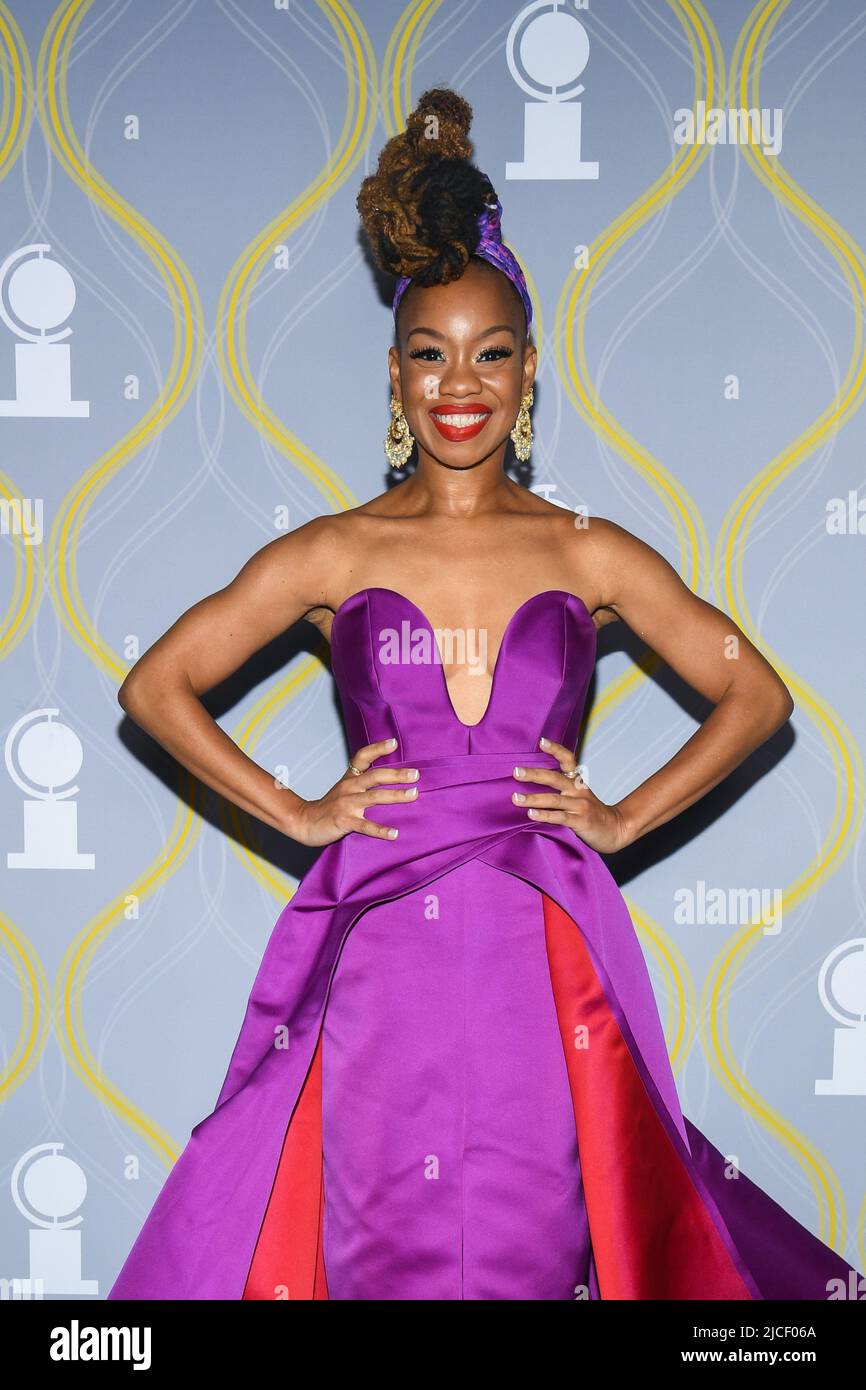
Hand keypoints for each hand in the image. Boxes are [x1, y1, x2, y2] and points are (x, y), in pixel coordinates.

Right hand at [289, 737, 418, 846]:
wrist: (304, 822)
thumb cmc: (330, 806)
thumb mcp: (345, 788)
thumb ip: (363, 781)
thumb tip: (392, 777)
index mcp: (350, 778)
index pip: (362, 757)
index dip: (377, 748)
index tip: (394, 743)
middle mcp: (349, 788)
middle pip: (375, 776)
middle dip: (396, 774)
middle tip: (415, 774)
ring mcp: (346, 804)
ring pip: (374, 797)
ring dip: (396, 795)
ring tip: (414, 794)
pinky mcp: (344, 821)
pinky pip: (365, 826)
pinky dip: (380, 830)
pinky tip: (395, 834)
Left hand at [512, 736, 630, 853]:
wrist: (616, 829)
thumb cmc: (591, 813)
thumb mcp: (579, 796)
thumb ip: (562, 789)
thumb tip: (532, 782)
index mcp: (577, 782)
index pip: (568, 760)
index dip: (555, 750)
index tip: (541, 741)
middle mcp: (578, 791)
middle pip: (555, 778)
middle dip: (534, 775)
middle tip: (516, 772)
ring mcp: (580, 806)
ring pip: (554, 799)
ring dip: (533, 798)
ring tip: (516, 798)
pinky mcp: (581, 821)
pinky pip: (560, 817)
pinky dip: (545, 815)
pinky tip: (531, 814)